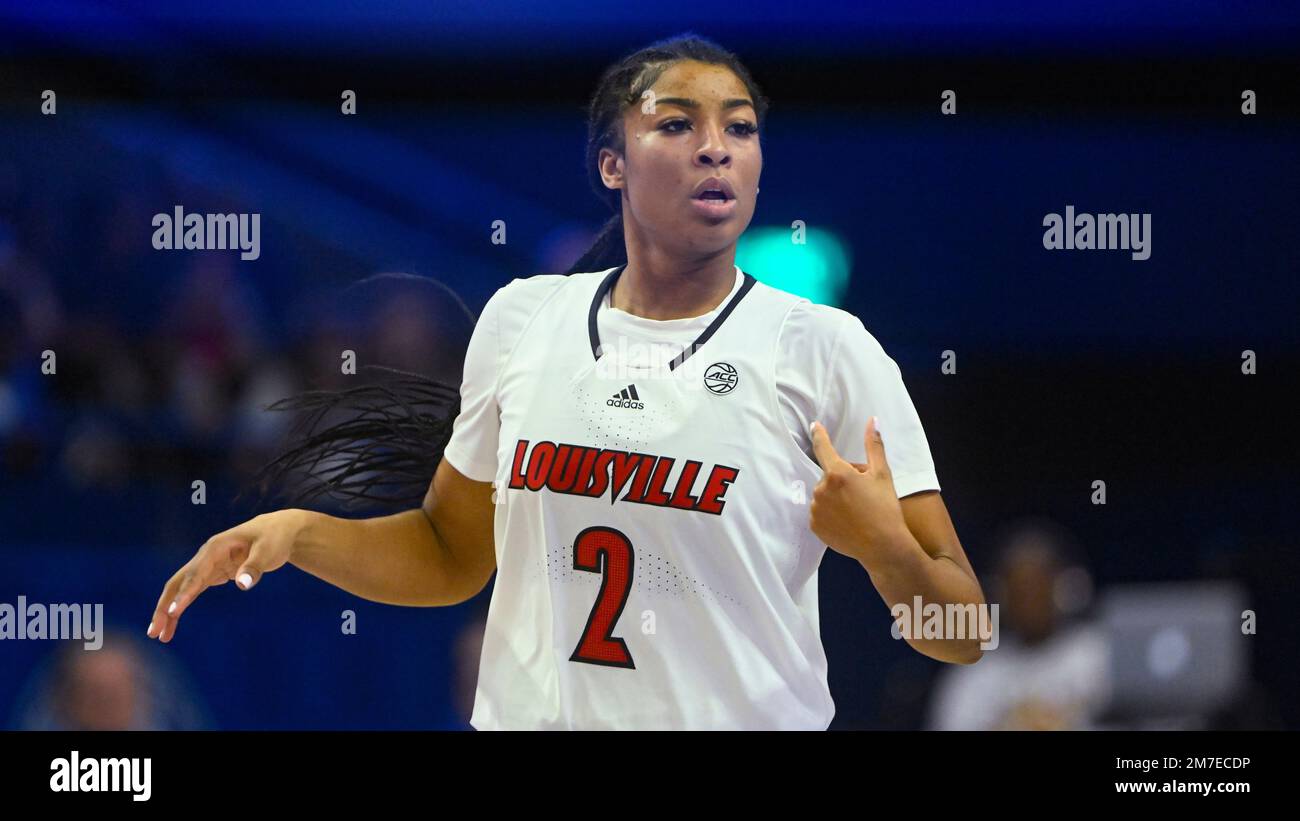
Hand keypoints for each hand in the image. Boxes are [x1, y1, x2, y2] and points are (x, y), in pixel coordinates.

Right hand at [146, 509, 306, 642]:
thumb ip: (254, 567)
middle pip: (178, 582)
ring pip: (182, 589)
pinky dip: (182, 605)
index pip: (195, 574)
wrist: (279, 531)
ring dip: (169, 610)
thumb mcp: (268, 551)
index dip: (184, 593)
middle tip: (154, 632)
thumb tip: (242, 584)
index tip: (174, 612)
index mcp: (215, 548)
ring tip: (161, 635)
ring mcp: (207, 565)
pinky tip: (173, 624)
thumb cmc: (273, 538)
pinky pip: (192, 591)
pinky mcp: (213, 573)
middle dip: (165, 606)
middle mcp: (205, 556)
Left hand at [809, 416, 909, 565]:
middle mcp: (821, 489)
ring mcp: (816, 509)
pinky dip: (830, 513)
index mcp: (837, 473)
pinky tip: (847, 520)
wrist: (883, 546)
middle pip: (828, 476)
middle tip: (862, 493)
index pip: (823, 448)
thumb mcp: (882, 474)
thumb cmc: (885, 508)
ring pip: (823, 495)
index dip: (819, 435)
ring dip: (835, 497)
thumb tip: (872, 421)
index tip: (814, 426)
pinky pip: (820, 512)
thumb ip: (874, 445)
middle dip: (841, 480)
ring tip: (856, 510)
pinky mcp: (814, 526)